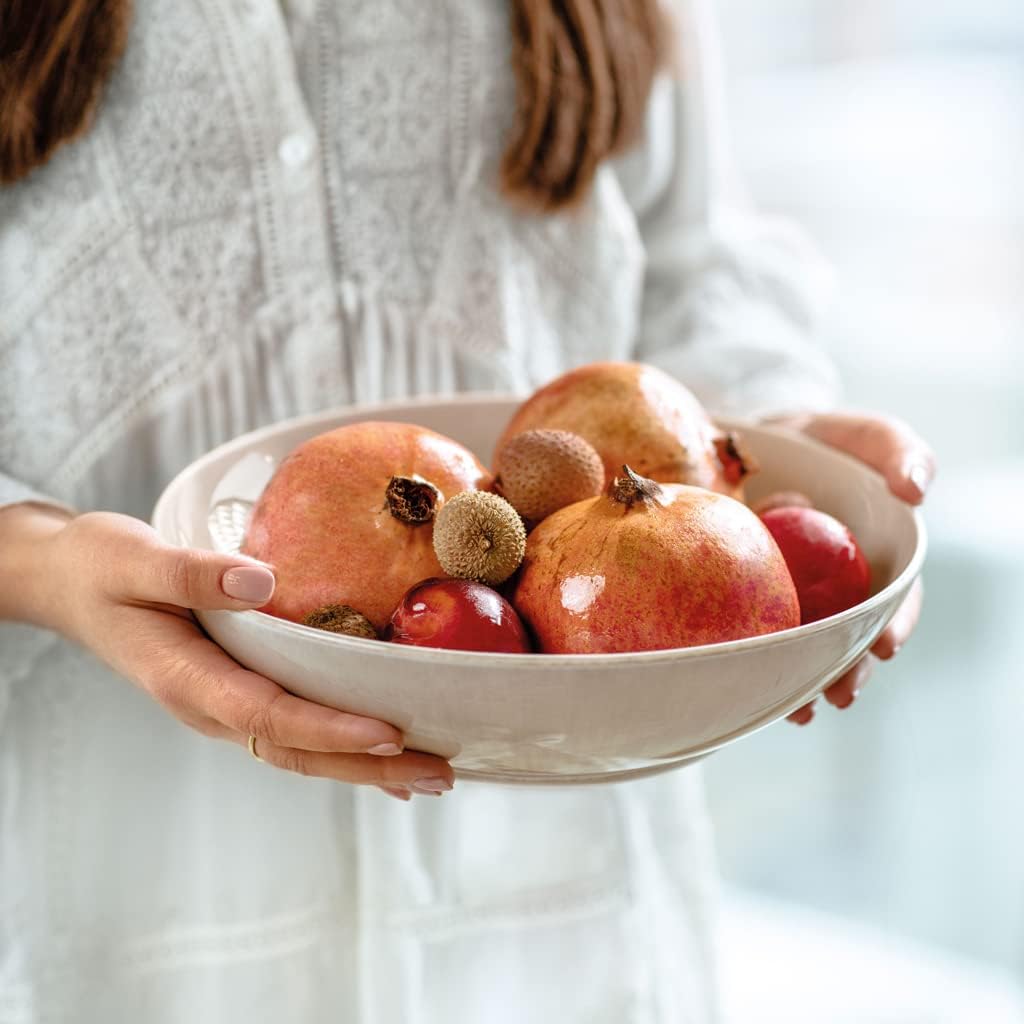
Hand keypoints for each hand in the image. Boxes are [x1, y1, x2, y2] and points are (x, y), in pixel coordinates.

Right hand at [2, 506, 451, 798]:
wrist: (70, 584)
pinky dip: (342, 747)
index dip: (329, 727)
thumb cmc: (99, 569)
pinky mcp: (237, 693)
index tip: (389, 731)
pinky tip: (385, 757)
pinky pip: (293, 731)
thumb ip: (191, 574)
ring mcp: (224, 706)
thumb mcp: (132, 560)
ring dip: (365, 765)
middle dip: (368, 766)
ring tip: (433, 772)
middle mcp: (210, 705)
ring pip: (300, 749)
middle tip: (440, 771)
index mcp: (185, 679)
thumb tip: (261, 581)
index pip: (267, 714)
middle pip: (297, 749)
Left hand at [760, 411, 935, 725]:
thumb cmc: (812, 442)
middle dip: (849, 671)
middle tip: (839, 693)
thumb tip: (917, 490)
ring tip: (798, 709)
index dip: (895, 624)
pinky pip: (750, 641)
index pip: (894, 600)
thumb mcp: (855, 435)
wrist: (740, 445)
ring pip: (802, 651)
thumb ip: (893, 449)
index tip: (885, 646)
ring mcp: (790, 600)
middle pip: (848, 638)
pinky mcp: (743, 606)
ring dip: (803, 683)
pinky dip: (750, 666)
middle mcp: (837, 588)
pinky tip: (743, 687)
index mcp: (872, 559)